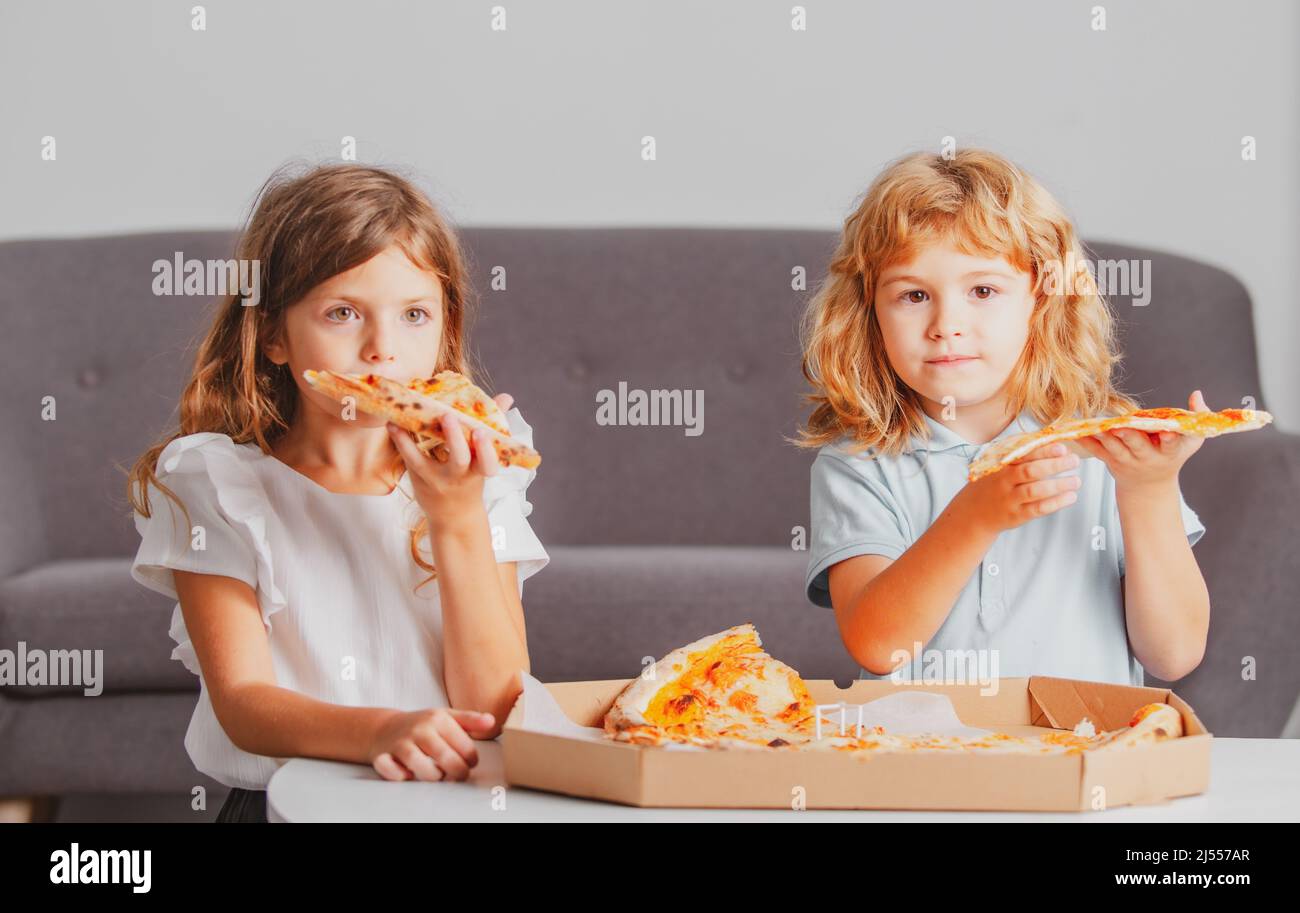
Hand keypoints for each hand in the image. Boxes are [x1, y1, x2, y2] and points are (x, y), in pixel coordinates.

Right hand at [368, 707, 496, 781]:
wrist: (385, 728)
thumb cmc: (422, 725)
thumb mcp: (447, 717)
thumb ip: (470, 720)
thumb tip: (492, 722)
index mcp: (438, 719)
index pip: (465, 747)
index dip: (471, 760)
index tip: (469, 762)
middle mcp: (420, 730)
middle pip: (447, 759)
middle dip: (457, 772)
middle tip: (458, 774)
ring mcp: (401, 743)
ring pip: (423, 769)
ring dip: (434, 777)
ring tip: (437, 774)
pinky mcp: (383, 756)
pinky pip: (393, 772)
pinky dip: (401, 776)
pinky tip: (407, 774)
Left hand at [386, 393, 514, 525]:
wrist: (454, 517)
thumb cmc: (471, 481)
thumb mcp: (484, 461)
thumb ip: (493, 428)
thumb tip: (506, 397)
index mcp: (479, 472)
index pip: (488, 463)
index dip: (486, 449)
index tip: (482, 432)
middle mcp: (458, 477)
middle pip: (459, 459)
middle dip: (455, 438)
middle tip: (448, 416)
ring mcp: (436, 480)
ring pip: (422, 461)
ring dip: (410, 440)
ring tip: (403, 419)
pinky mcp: (418, 479)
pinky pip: (407, 459)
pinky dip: (400, 441)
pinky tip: (392, 424)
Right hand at [957, 441, 1081, 534]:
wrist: (973, 513)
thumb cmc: (992, 485)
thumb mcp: (998, 467)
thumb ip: (1020, 455)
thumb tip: (1052, 442)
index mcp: (1001, 466)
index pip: (1024, 455)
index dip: (1044, 451)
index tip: (1062, 447)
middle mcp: (1004, 481)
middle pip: (1030, 471)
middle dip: (1054, 465)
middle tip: (1074, 461)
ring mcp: (1010, 499)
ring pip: (1035, 491)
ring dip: (1058, 485)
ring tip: (1076, 481)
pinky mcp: (1016, 515)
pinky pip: (1038, 509)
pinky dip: (1056, 503)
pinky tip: (1070, 497)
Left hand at [1075, 390, 1207, 491]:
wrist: (1149, 485)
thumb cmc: (1173, 455)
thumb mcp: (1191, 440)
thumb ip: (1198, 416)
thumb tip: (1196, 393)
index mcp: (1169, 452)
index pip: (1171, 446)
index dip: (1169, 439)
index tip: (1167, 432)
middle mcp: (1147, 458)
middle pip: (1138, 447)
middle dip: (1130, 437)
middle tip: (1121, 427)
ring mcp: (1127, 461)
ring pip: (1115, 449)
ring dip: (1105, 437)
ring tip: (1096, 426)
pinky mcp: (1110, 461)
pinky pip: (1097, 451)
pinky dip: (1087, 442)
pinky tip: (1077, 432)